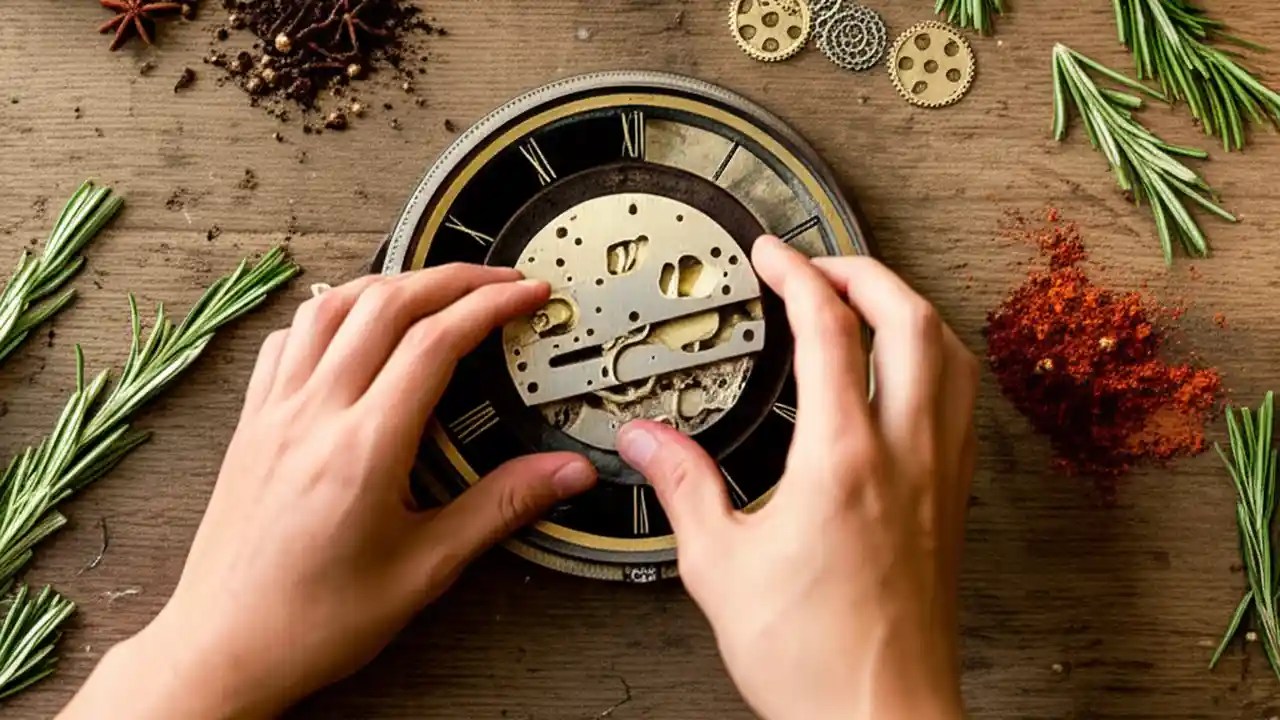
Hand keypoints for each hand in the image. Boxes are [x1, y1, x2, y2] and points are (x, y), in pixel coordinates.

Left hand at [60, 266, 596, 718]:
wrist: (223, 649)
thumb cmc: (312, 621)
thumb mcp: (425, 569)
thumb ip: (499, 508)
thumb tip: (563, 474)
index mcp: (362, 448)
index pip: (435, 342)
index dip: (490, 305)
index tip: (526, 295)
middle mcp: (313, 415)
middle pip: (386, 304)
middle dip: (452, 279)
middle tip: (497, 281)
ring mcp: (274, 413)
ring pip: (329, 307)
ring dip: (389, 283)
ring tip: (432, 288)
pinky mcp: (251, 423)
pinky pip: (287, 339)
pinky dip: (329, 313)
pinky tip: (350, 328)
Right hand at [616, 236, 977, 719]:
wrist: (881, 717)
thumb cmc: (815, 658)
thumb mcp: (720, 567)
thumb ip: (685, 488)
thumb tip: (648, 444)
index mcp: (843, 459)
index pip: (829, 329)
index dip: (797, 274)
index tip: (773, 255)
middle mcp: (905, 455)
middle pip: (909, 318)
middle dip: (863, 271)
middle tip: (819, 265)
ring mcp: (939, 475)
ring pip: (949, 354)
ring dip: (908, 307)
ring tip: (868, 299)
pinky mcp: (952, 502)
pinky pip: (959, 401)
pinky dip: (933, 359)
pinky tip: (908, 375)